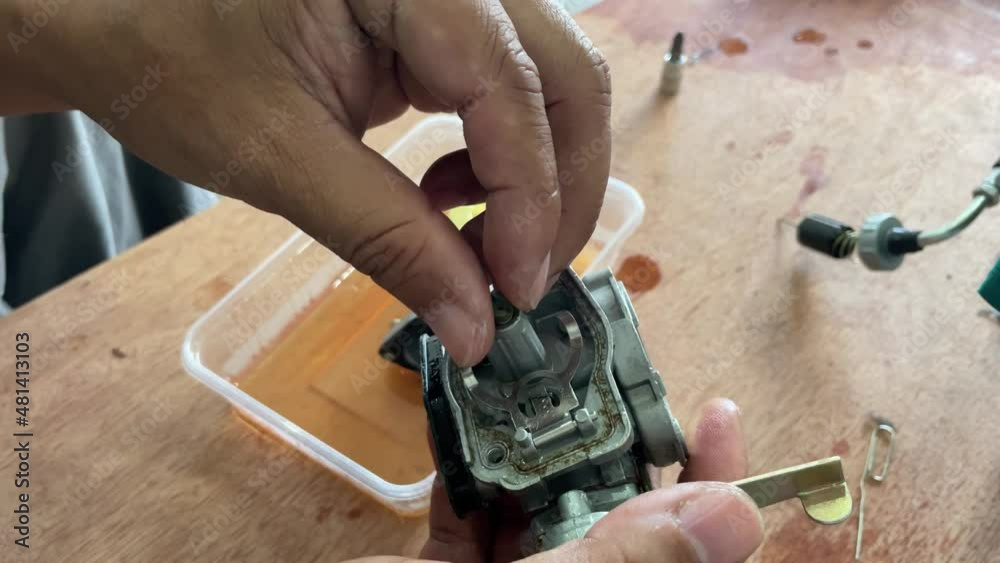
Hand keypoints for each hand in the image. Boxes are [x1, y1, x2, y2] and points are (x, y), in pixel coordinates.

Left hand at [10, 0, 611, 364]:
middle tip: (521, 281)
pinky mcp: (436, 23)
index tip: (514, 293)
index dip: (528, 197)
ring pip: (550, 86)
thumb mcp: (277, 156)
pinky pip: (506, 93)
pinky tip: (446, 197)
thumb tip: (475, 329)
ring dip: (532, 179)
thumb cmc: (165, 60)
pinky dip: (495, 160)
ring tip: (473, 242)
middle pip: (565, 76)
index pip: (509, 82)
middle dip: (556, 191)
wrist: (110, 15)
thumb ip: (388, 239)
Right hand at [347, 398, 763, 562]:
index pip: (691, 557)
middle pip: (612, 522)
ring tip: (528, 387)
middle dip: (604, 450)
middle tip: (596, 380)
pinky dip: (463, 478)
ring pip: (537, 517)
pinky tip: (460, 425)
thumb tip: (735, 515)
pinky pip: (465, 524)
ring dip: (529, 453)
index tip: (715, 415)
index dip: (716, 490)